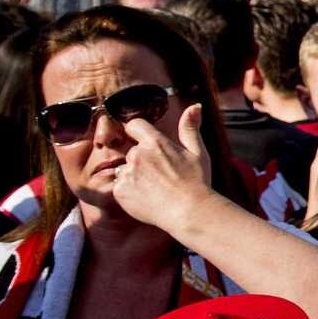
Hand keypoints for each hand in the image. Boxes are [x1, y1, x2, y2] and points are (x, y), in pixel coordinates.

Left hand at [113, 104, 213, 227]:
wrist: (189, 212)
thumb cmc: (197, 182)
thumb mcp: (198, 152)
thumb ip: (190, 128)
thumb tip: (195, 106)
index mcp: (155, 142)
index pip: (134, 125)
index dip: (139, 132)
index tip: (147, 143)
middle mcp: (137, 155)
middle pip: (132, 151)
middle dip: (143, 160)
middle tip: (161, 175)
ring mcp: (127, 173)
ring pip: (125, 169)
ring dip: (135, 176)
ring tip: (155, 189)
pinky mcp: (119, 191)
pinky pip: (120, 187)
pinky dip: (130, 192)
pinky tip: (147, 198)